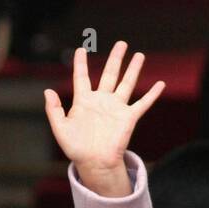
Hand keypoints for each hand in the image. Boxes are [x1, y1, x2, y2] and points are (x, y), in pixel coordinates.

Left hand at [43, 41, 165, 197]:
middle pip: (110, 74)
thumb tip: (47, 91)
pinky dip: (152, 95)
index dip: (81, 64)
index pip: (82, 78)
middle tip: (121, 43)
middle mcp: (101, 101)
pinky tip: (160, 84)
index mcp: (84, 102)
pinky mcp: (128, 118)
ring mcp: (116, 108)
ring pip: (127, 83)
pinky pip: (142, 103)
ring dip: (133, 69)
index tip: (81, 50)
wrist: (94, 163)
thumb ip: (53, 110)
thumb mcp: (60, 129)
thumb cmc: (76, 149)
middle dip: (115, 59)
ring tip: (139, 55)